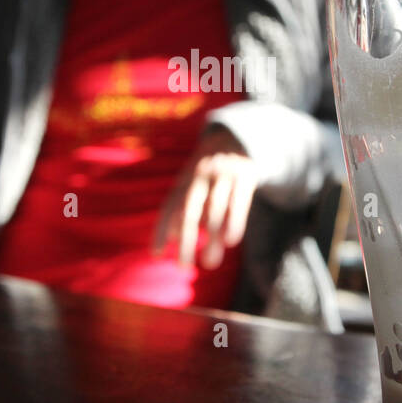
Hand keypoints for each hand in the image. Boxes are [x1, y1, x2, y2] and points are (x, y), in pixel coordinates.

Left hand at [152, 127, 257, 269]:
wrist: (240, 136)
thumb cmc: (212, 172)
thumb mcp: (195, 181)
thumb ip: (183, 205)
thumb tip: (172, 237)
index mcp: (185, 179)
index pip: (169, 207)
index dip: (160, 230)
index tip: (156, 255)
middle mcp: (201, 177)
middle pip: (189, 212)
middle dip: (184, 240)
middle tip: (183, 266)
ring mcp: (223, 175)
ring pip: (215, 211)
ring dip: (212, 239)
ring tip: (210, 263)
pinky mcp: (245, 176)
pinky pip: (238, 203)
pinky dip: (234, 222)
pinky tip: (230, 242)